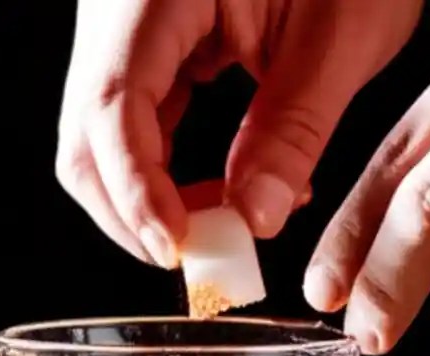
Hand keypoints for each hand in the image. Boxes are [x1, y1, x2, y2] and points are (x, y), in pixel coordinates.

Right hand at [55, 0, 422, 267]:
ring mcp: (129, 28)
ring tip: (230, 223)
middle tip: (204, 257)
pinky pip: (138, 122)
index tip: (180, 248)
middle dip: (136, 210)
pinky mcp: (150, 42)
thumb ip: (293, 131)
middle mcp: (121, 9)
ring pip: (106, 139)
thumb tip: (255, 220)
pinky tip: (229, 190)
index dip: (137, 191)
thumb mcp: (342, 32)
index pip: (112, 107)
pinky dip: (172, 171)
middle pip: (88, 137)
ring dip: (156, 198)